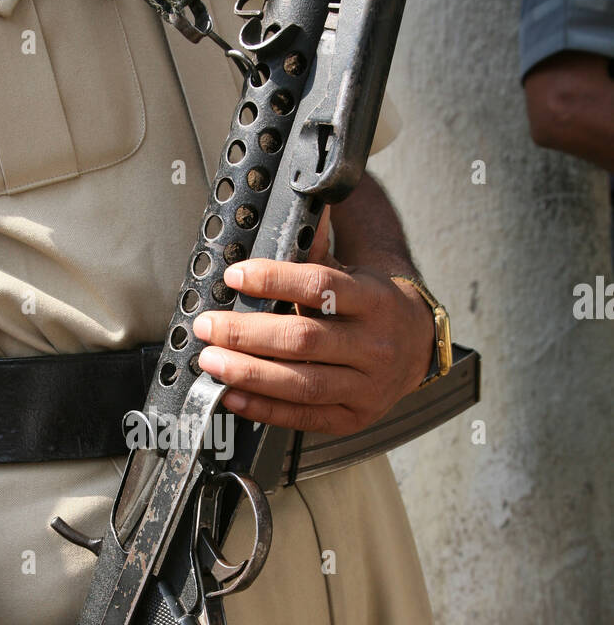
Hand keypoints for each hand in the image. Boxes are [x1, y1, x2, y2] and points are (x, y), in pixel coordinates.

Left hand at [192, 255, 434, 435]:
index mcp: (373, 299)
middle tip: (208, 326)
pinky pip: (303, 416)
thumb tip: (290, 207)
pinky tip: (233, 396)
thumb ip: (316, 251)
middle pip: (304, 339)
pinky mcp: (353, 417)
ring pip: (302, 383)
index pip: (320, 287)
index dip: (273, 281)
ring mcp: (367, 386)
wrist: (415, 347)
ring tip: (212, 361)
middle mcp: (375, 345)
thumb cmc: (371, 307)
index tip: (235, 277)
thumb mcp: (353, 274)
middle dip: (247, 334)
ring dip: (249, 374)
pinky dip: (263, 408)